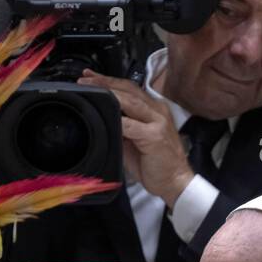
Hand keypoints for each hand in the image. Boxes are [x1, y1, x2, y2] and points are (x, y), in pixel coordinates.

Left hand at [79, 69, 194, 208]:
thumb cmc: (157, 164)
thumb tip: (103, 120)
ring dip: (110, 95)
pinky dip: (117, 120)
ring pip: (131, 101)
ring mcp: (158, 122)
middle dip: (106, 82)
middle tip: (86, 79)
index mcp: (154, 110)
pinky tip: (105, 116)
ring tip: (92, 90)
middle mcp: (158, 111)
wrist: (176, 182)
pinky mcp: (155, 136)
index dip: (110, 82)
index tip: (91, 78)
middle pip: (129, 89)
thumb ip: (123, 129)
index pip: (130, 89)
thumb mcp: (136, 142)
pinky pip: (132, 125)